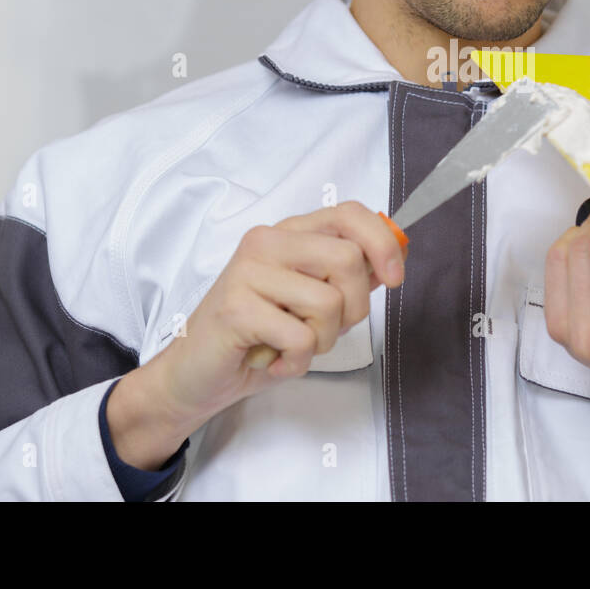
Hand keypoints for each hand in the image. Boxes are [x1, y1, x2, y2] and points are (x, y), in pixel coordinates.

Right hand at [107, 201, 405, 469]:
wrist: (195, 374)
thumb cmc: (256, 336)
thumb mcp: (309, 302)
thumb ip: (343, 279)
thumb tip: (389, 261)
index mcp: (288, 234)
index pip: (349, 214)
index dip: (382, 244)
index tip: (395, 278)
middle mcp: (266, 242)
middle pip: (347, 260)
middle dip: (354, 309)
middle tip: (324, 330)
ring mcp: (247, 271)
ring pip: (329, 303)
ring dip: (322, 340)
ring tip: (292, 346)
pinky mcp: (236, 308)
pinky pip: (302, 337)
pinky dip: (299, 361)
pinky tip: (275, 360)